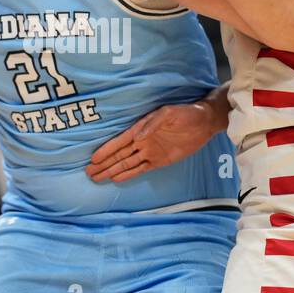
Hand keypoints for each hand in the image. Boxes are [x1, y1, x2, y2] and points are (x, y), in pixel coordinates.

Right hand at [86, 101, 220, 182]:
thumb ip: (152, 124)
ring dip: (112, 170)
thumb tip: (137, 137)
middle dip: (104, 164)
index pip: (120, 142)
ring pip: (126, 163)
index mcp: (141, 129)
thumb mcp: (169, 113)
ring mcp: (150, 152)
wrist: (204, 122)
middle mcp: (142, 141)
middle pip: (119, 155)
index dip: (106, 150)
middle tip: (89, 172)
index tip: (93, 159)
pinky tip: (117, 179)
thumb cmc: (186, 113)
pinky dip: (128, 174)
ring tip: (97, 178)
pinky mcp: (159, 160)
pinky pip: (140, 169)